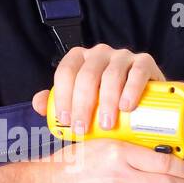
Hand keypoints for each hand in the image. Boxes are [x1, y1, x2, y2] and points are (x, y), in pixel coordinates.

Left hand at [31, 44, 165, 133]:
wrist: (139, 101)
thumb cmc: (104, 103)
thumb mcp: (79, 104)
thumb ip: (57, 103)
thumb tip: (39, 103)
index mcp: (79, 59)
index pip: (65, 72)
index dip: (63, 97)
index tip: (66, 121)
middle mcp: (99, 53)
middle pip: (87, 75)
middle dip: (83, 104)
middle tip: (84, 129)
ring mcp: (122, 56)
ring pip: (111, 74)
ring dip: (107, 101)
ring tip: (106, 125)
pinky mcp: (145, 62)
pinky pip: (138, 72)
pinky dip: (132, 89)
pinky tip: (127, 106)